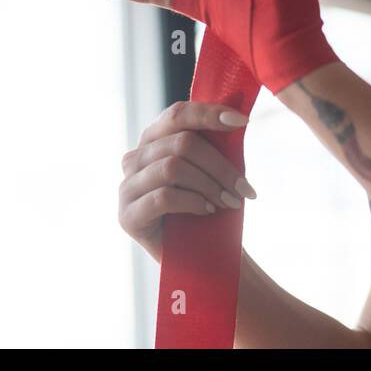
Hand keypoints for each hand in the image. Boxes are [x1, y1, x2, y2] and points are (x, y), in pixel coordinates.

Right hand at [118, 101, 258, 262]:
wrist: (200, 256)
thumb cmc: (207, 206)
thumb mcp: (212, 168)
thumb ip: (215, 141)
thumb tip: (238, 115)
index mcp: (153, 140)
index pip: (177, 114)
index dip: (209, 113)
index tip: (242, 122)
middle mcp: (134, 158)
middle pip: (181, 143)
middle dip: (220, 165)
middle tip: (244, 189)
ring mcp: (126, 187)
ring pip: (173, 167)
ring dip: (210, 185)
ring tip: (229, 202)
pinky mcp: (127, 216)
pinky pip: (164, 196)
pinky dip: (193, 202)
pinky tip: (208, 210)